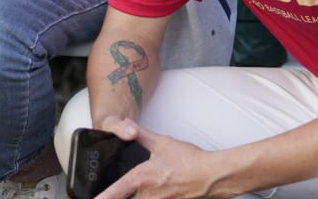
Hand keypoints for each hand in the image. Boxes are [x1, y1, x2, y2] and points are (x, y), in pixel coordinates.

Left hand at [94, 118, 225, 198]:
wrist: (213, 175)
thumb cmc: (190, 160)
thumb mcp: (163, 143)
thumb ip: (142, 135)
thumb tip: (128, 125)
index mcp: (143, 178)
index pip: (116, 191)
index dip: (103, 197)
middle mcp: (149, 194)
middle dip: (117, 198)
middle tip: (107, 195)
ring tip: (134, 193)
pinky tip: (149, 195)